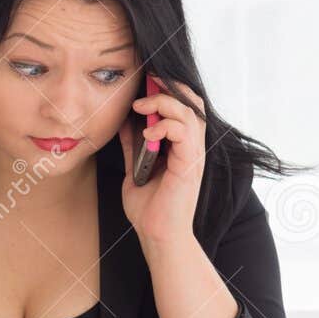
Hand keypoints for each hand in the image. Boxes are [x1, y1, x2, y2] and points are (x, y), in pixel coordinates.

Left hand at [118, 76, 206, 248]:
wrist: (157, 236)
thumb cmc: (150, 209)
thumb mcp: (135, 170)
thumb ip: (133, 146)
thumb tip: (125, 122)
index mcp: (181, 146)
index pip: (184, 106)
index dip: (168, 89)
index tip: (146, 81)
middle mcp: (191, 147)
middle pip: (192, 101)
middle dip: (170, 87)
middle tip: (148, 83)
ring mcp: (192, 155)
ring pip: (190, 111)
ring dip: (165, 103)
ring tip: (143, 107)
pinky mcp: (189, 164)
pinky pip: (184, 132)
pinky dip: (166, 125)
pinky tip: (148, 134)